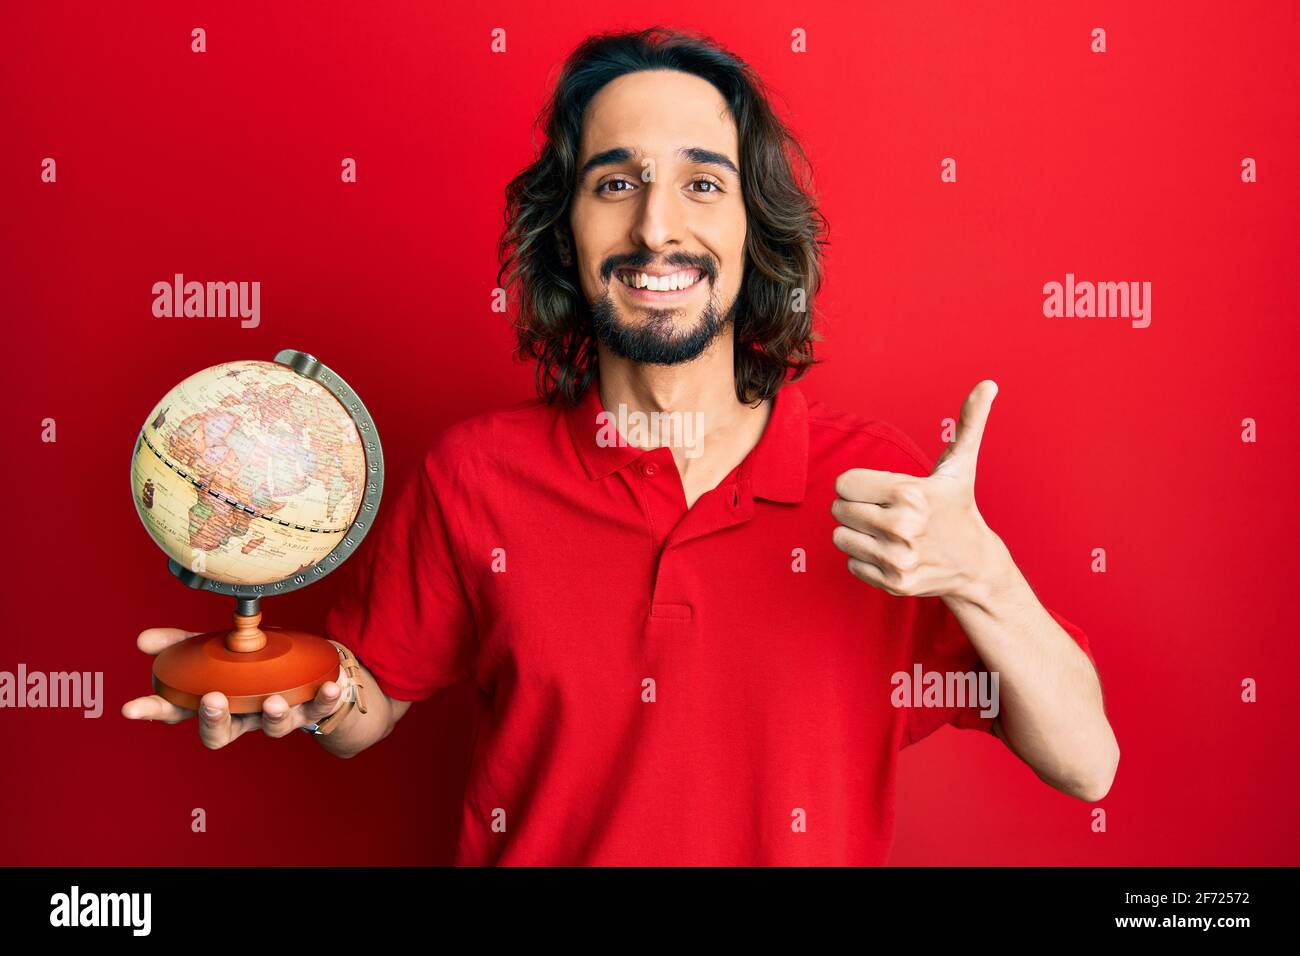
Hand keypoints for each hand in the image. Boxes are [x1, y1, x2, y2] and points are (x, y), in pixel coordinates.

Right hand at [121, 627, 350, 748]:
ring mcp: (275, 717)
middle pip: (222, 733)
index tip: (130, 708)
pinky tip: (332, 686)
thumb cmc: (251, 665)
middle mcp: (242, 717)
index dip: (154, 711)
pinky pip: (318, 709)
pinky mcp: (309, 710)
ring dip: (272, 715)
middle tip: (213, 700)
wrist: (305, 675)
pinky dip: (326, 699)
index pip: (177, 713)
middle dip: (215, 719)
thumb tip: (143, 640)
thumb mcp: (215, 650)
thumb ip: (181, 644)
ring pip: (272, 727)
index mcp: (214, 702)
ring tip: (273, 701)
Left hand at [831, 380, 1005, 602]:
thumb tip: (988, 384)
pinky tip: (890, 553)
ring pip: (840, 537)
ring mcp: (897, 558)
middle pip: (839, 510)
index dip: (860, 485)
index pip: (844, 484)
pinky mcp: (892, 583)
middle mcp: (903, 528)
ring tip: (886, 532)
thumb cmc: (957, 508)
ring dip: (857, 533)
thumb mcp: (960, 466)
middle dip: (857, 508)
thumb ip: (968, 423)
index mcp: (911, 493)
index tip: (883, 491)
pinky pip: (850, 563)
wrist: (975, 565)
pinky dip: (865, 558)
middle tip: (884, 511)